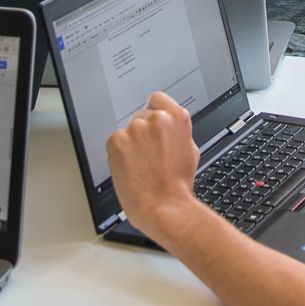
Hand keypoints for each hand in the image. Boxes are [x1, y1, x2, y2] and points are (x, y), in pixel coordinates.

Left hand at [107, 91, 201, 239]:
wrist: (164, 206)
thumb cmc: (178, 185)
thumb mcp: (189, 150)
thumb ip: (177, 131)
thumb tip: (167, 126)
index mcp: (177, 117)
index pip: (157, 99)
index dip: (153, 111)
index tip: (150, 121)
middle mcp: (156, 119)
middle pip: (140, 117)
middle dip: (142, 134)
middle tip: (147, 156)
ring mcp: (135, 128)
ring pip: (127, 132)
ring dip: (130, 145)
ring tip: (141, 167)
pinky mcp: (117, 140)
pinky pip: (115, 143)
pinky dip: (119, 154)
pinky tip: (130, 168)